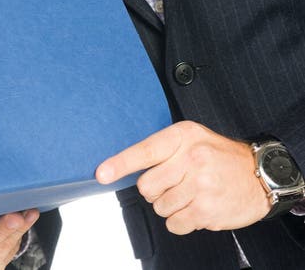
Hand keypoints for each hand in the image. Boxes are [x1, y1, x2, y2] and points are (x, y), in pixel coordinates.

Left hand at [96, 120, 269, 233]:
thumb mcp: (193, 138)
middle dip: (155, 190)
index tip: (102, 173)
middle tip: (173, 183)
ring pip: (159, 207)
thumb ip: (164, 148)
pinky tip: (195, 208)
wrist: (259, 174)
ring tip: (189, 194)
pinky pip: (174, 224)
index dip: (120, 164)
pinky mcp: (207, 210)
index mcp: (183, 136)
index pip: (144, 151)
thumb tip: (130, 166)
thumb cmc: (220, 156)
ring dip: (170, 206)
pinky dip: (180, 221)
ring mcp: (200, 185)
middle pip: (147, 186)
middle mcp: (191, 158)